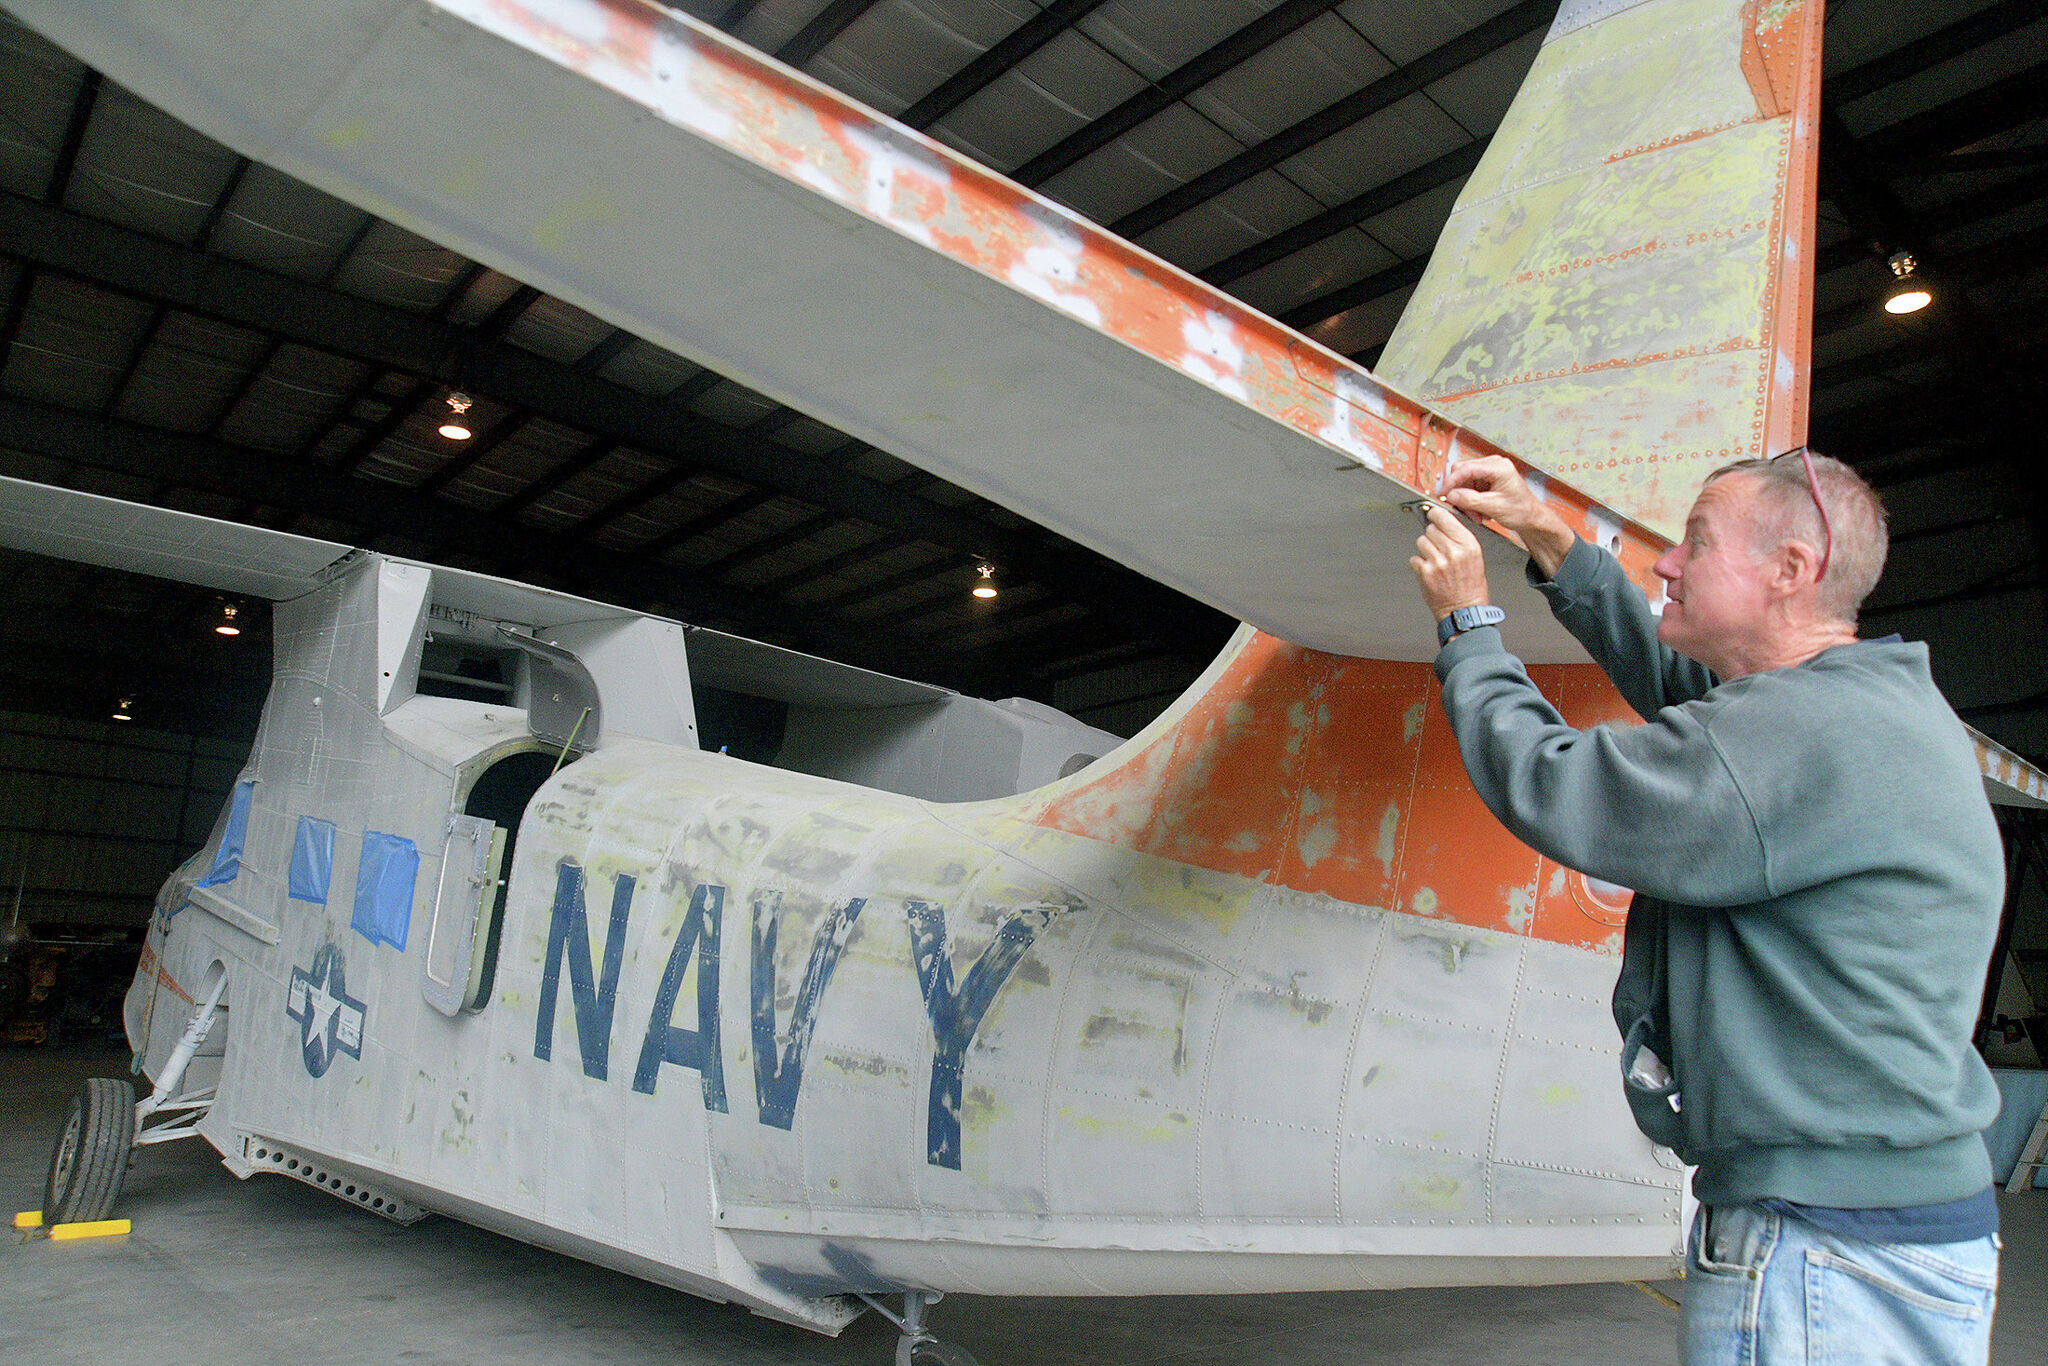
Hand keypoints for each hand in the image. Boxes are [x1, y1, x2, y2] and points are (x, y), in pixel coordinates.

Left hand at [1410, 503, 1490, 621]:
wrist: (1464, 610)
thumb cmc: (1471, 587)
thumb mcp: (1475, 557)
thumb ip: (1460, 539)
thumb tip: (1444, 523)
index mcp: (1468, 545)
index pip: (1445, 518)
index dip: (1435, 515)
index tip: (1432, 514)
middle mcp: (1453, 552)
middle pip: (1431, 529)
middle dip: (1432, 536)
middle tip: (1438, 546)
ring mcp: (1438, 562)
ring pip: (1421, 542)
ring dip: (1425, 549)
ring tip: (1435, 560)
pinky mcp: (1426, 573)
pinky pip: (1415, 558)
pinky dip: (1419, 564)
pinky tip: (1429, 570)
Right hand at [1440, 456, 1576, 578]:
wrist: (1531, 517)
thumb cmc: (1522, 511)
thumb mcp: (1494, 507)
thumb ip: (1471, 500)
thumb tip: (1451, 495)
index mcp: (1499, 467)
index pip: (1466, 468)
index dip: (1451, 482)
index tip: (1443, 493)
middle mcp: (1494, 465)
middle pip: (1462, 472)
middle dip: (1459, 492)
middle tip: (1461, 508)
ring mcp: (1490, 471)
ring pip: (1464, 480)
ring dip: (1465, 499)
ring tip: (1475, 513)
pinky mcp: (1487, 479)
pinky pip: (1469, 486)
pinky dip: (1470, 500)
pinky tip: (1478, 510)